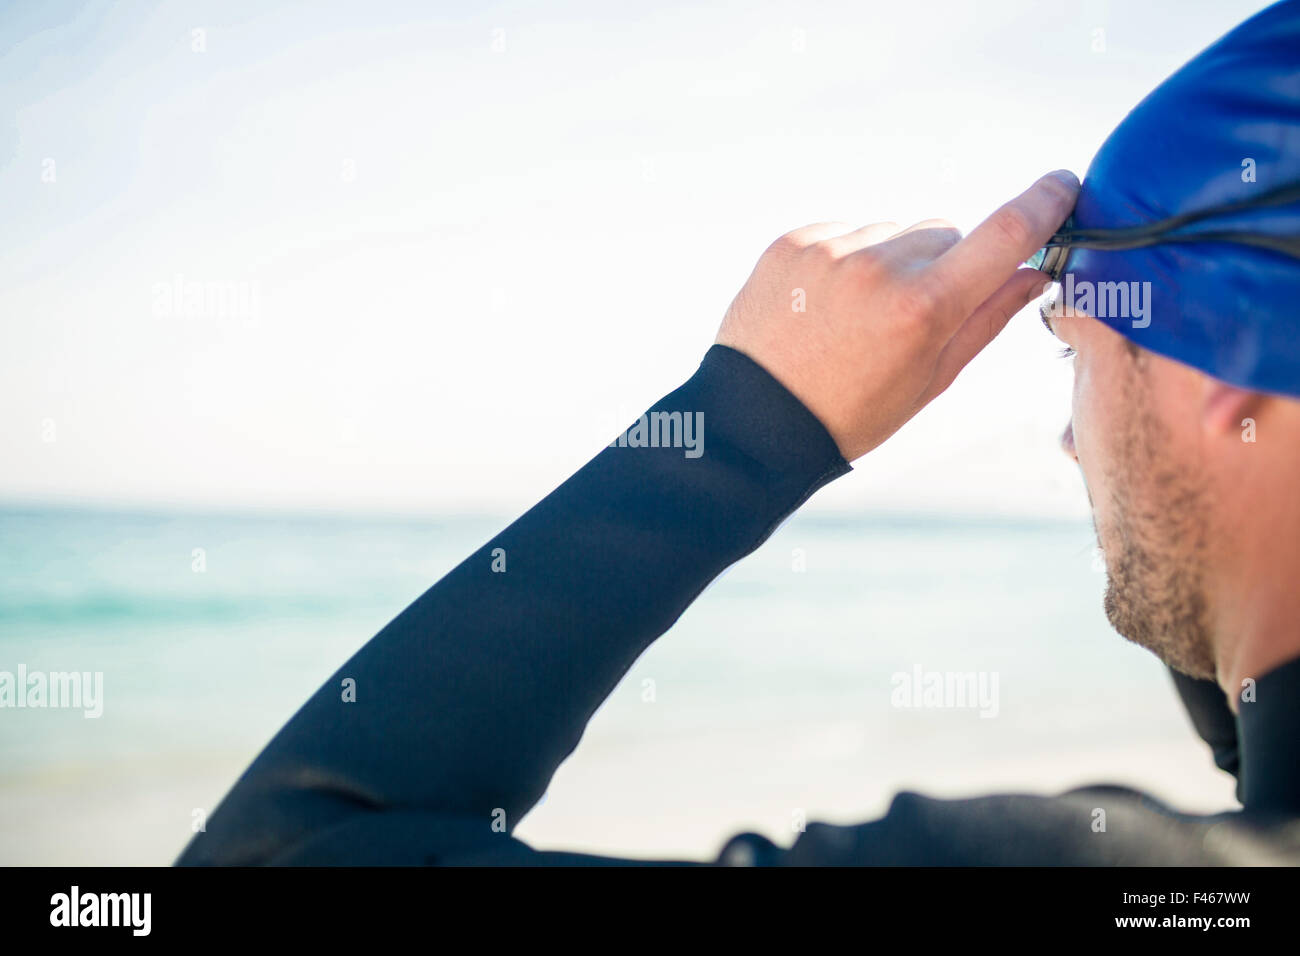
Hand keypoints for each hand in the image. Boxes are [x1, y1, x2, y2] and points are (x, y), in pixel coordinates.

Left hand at [714, 170, 1078, 460]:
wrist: (755, 424)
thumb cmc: (851, 413)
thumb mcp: (930, 381)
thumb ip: (986, 319)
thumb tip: (1033, 272)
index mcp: (923, 309)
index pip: (1003, 235)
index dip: (1041, 205)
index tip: (1063, 184)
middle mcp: (879, 269)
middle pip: (946, 234)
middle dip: (945, 265)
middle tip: (912, 317)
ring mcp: (830, 251)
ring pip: (894, 232)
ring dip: (892, 262)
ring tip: (858, 317)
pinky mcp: (793, 243)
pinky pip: (846, 232)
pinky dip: (847, 258)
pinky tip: (827, 305)